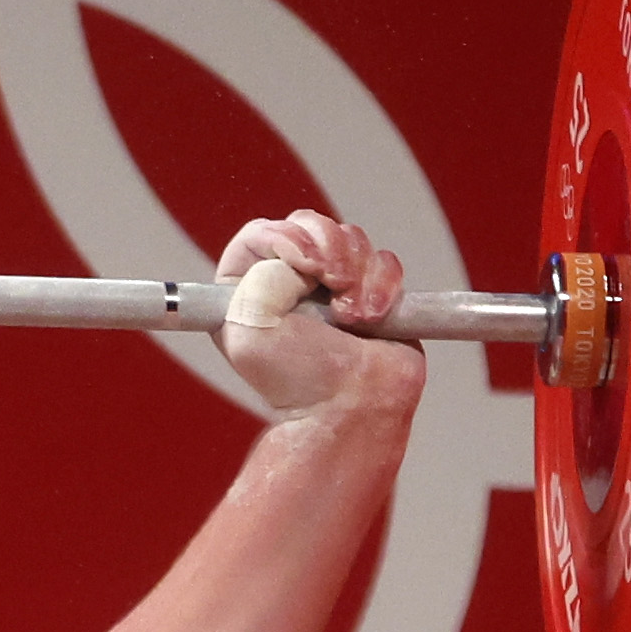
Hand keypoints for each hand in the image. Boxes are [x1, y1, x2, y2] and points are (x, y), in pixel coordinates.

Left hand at [212, 209, 422, 420]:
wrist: (349, 407)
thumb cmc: (295, 377)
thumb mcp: (249, 322)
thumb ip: (261, 274)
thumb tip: (302, 256)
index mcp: (246, 287)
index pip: (260, 233)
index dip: (284, 236)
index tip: (303, 263)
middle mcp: (289, 280)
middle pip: (309, 224)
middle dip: (327, 248)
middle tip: (332, 282)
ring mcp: (331, 285)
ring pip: (350, 238)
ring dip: (356, 273)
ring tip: (351, 316)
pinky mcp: (371, 291)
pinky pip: (383, 261)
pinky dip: (382, 285)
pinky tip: (372, 317)